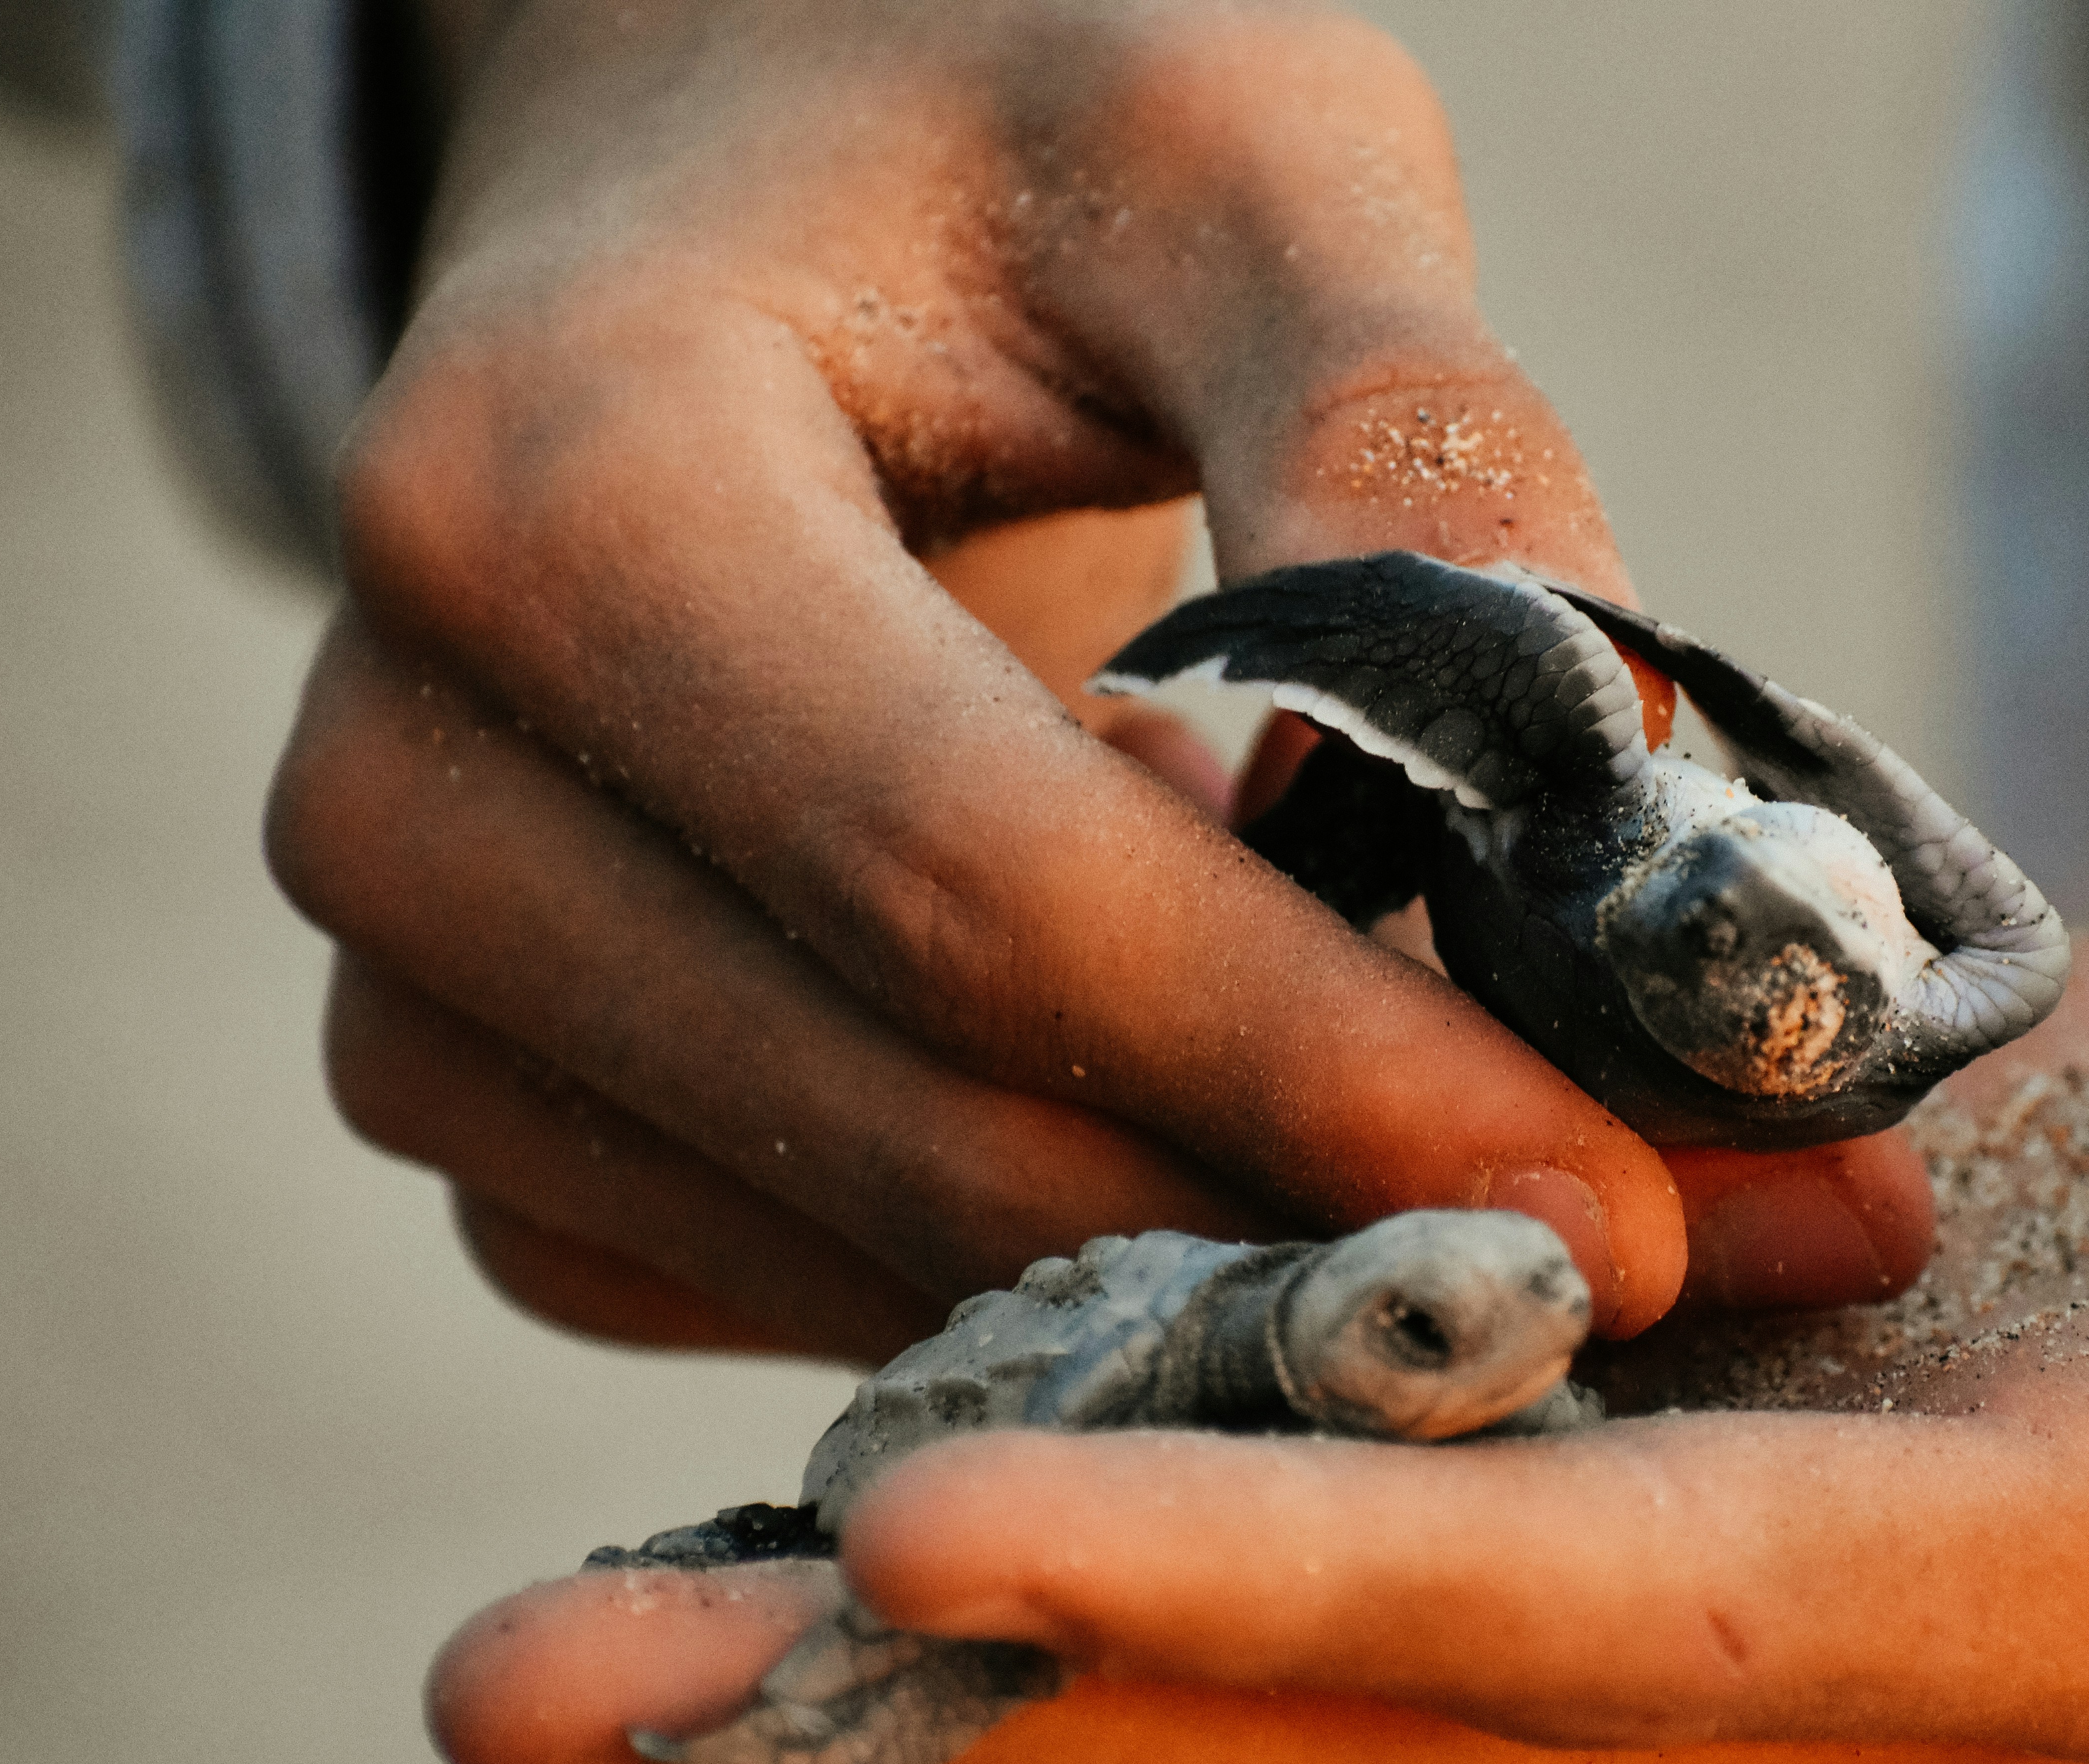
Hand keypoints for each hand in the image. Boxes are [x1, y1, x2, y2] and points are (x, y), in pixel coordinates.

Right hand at [266, 0, 1937, 1365]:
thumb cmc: (986, 149)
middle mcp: (414, 778)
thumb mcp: (1234, 156)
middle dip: (1326, 1229)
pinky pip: (799, 1290)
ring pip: (879, 1248)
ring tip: (1492, 1200)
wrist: (723, 225)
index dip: (1325, 1073)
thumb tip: (1594, 796)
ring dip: (1218, 1276)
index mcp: (555, 492)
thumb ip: (1402, 431)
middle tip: (1674, 1268)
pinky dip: (1054, 1273)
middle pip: (935, 1115)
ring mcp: (423, 980)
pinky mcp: (487, 1106)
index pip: (982, 882)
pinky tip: (1220, 1160)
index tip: (1641, 1206)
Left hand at [432, 688, 2088, 1763]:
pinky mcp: (1726, 1404)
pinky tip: (809, 1471)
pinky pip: (1345, 1493)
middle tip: (528, 1713)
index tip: (908, 1517)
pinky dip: (1085, 1491)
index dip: (1286, 1577)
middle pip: (1374, 1711)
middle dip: (969, 1714)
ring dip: (930, 1650)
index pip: (1631, 1612)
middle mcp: (1902, 1610)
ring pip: (1295, 1639)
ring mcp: (1787, 1525)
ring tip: (553, 1660)